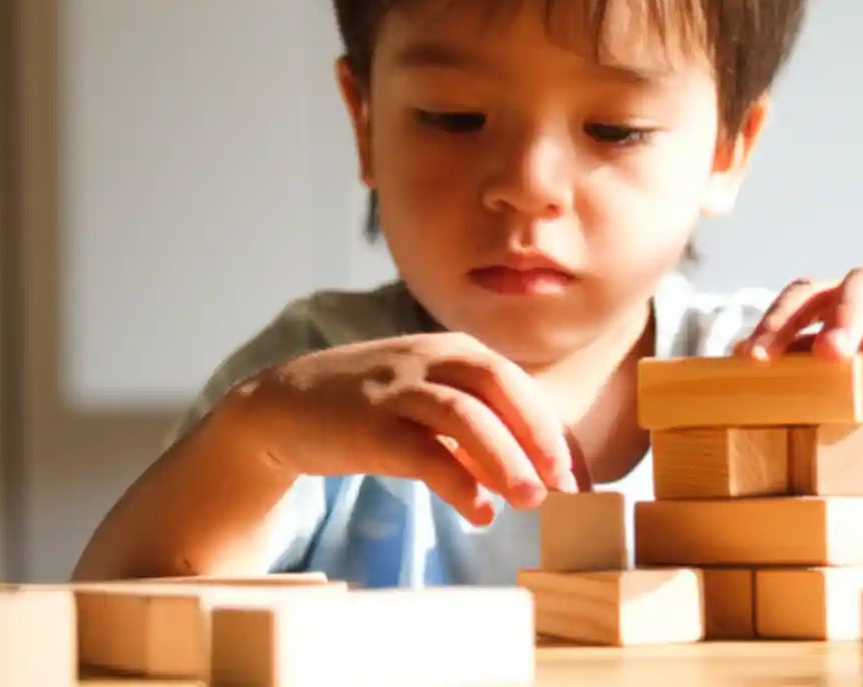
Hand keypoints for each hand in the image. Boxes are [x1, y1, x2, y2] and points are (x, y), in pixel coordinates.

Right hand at [229, 332, 577, 525]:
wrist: (287, 404)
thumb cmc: (376, 408)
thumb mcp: (433, 405)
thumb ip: (482, 431)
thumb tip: (537, 475)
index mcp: (455, 350)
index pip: (518, 386)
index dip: (552, 431)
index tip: (576, 478)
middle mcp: (431, 359)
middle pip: (500, 386)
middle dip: (538, 436)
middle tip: (562, 485)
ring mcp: (398, 389)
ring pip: (465, 416)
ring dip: (505, 459)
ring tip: (530, 502)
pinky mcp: (368, 425)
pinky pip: (422, 452)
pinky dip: (457, 483)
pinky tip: (479, 512)